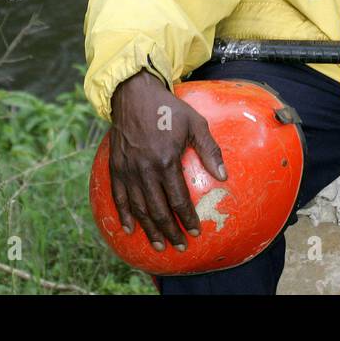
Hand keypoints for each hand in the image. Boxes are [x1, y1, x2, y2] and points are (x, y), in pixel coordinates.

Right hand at [108, 69, 226, 253]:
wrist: (133, 93)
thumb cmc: (168, 108)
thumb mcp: (195, 123)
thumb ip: (210, 150)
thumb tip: (224, 176)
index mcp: (166, 160)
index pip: (178, 199)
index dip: (188, 219)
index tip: (195, 232)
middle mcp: (145, 169)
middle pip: (158, 209)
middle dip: (170, 231)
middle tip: (179, 246)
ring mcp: (128, 169)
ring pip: (139, 207)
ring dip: (149, 229)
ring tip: (159, 245)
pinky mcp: (116, 166)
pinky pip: (119, 196)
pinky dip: (124, 214)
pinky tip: (130, 228)